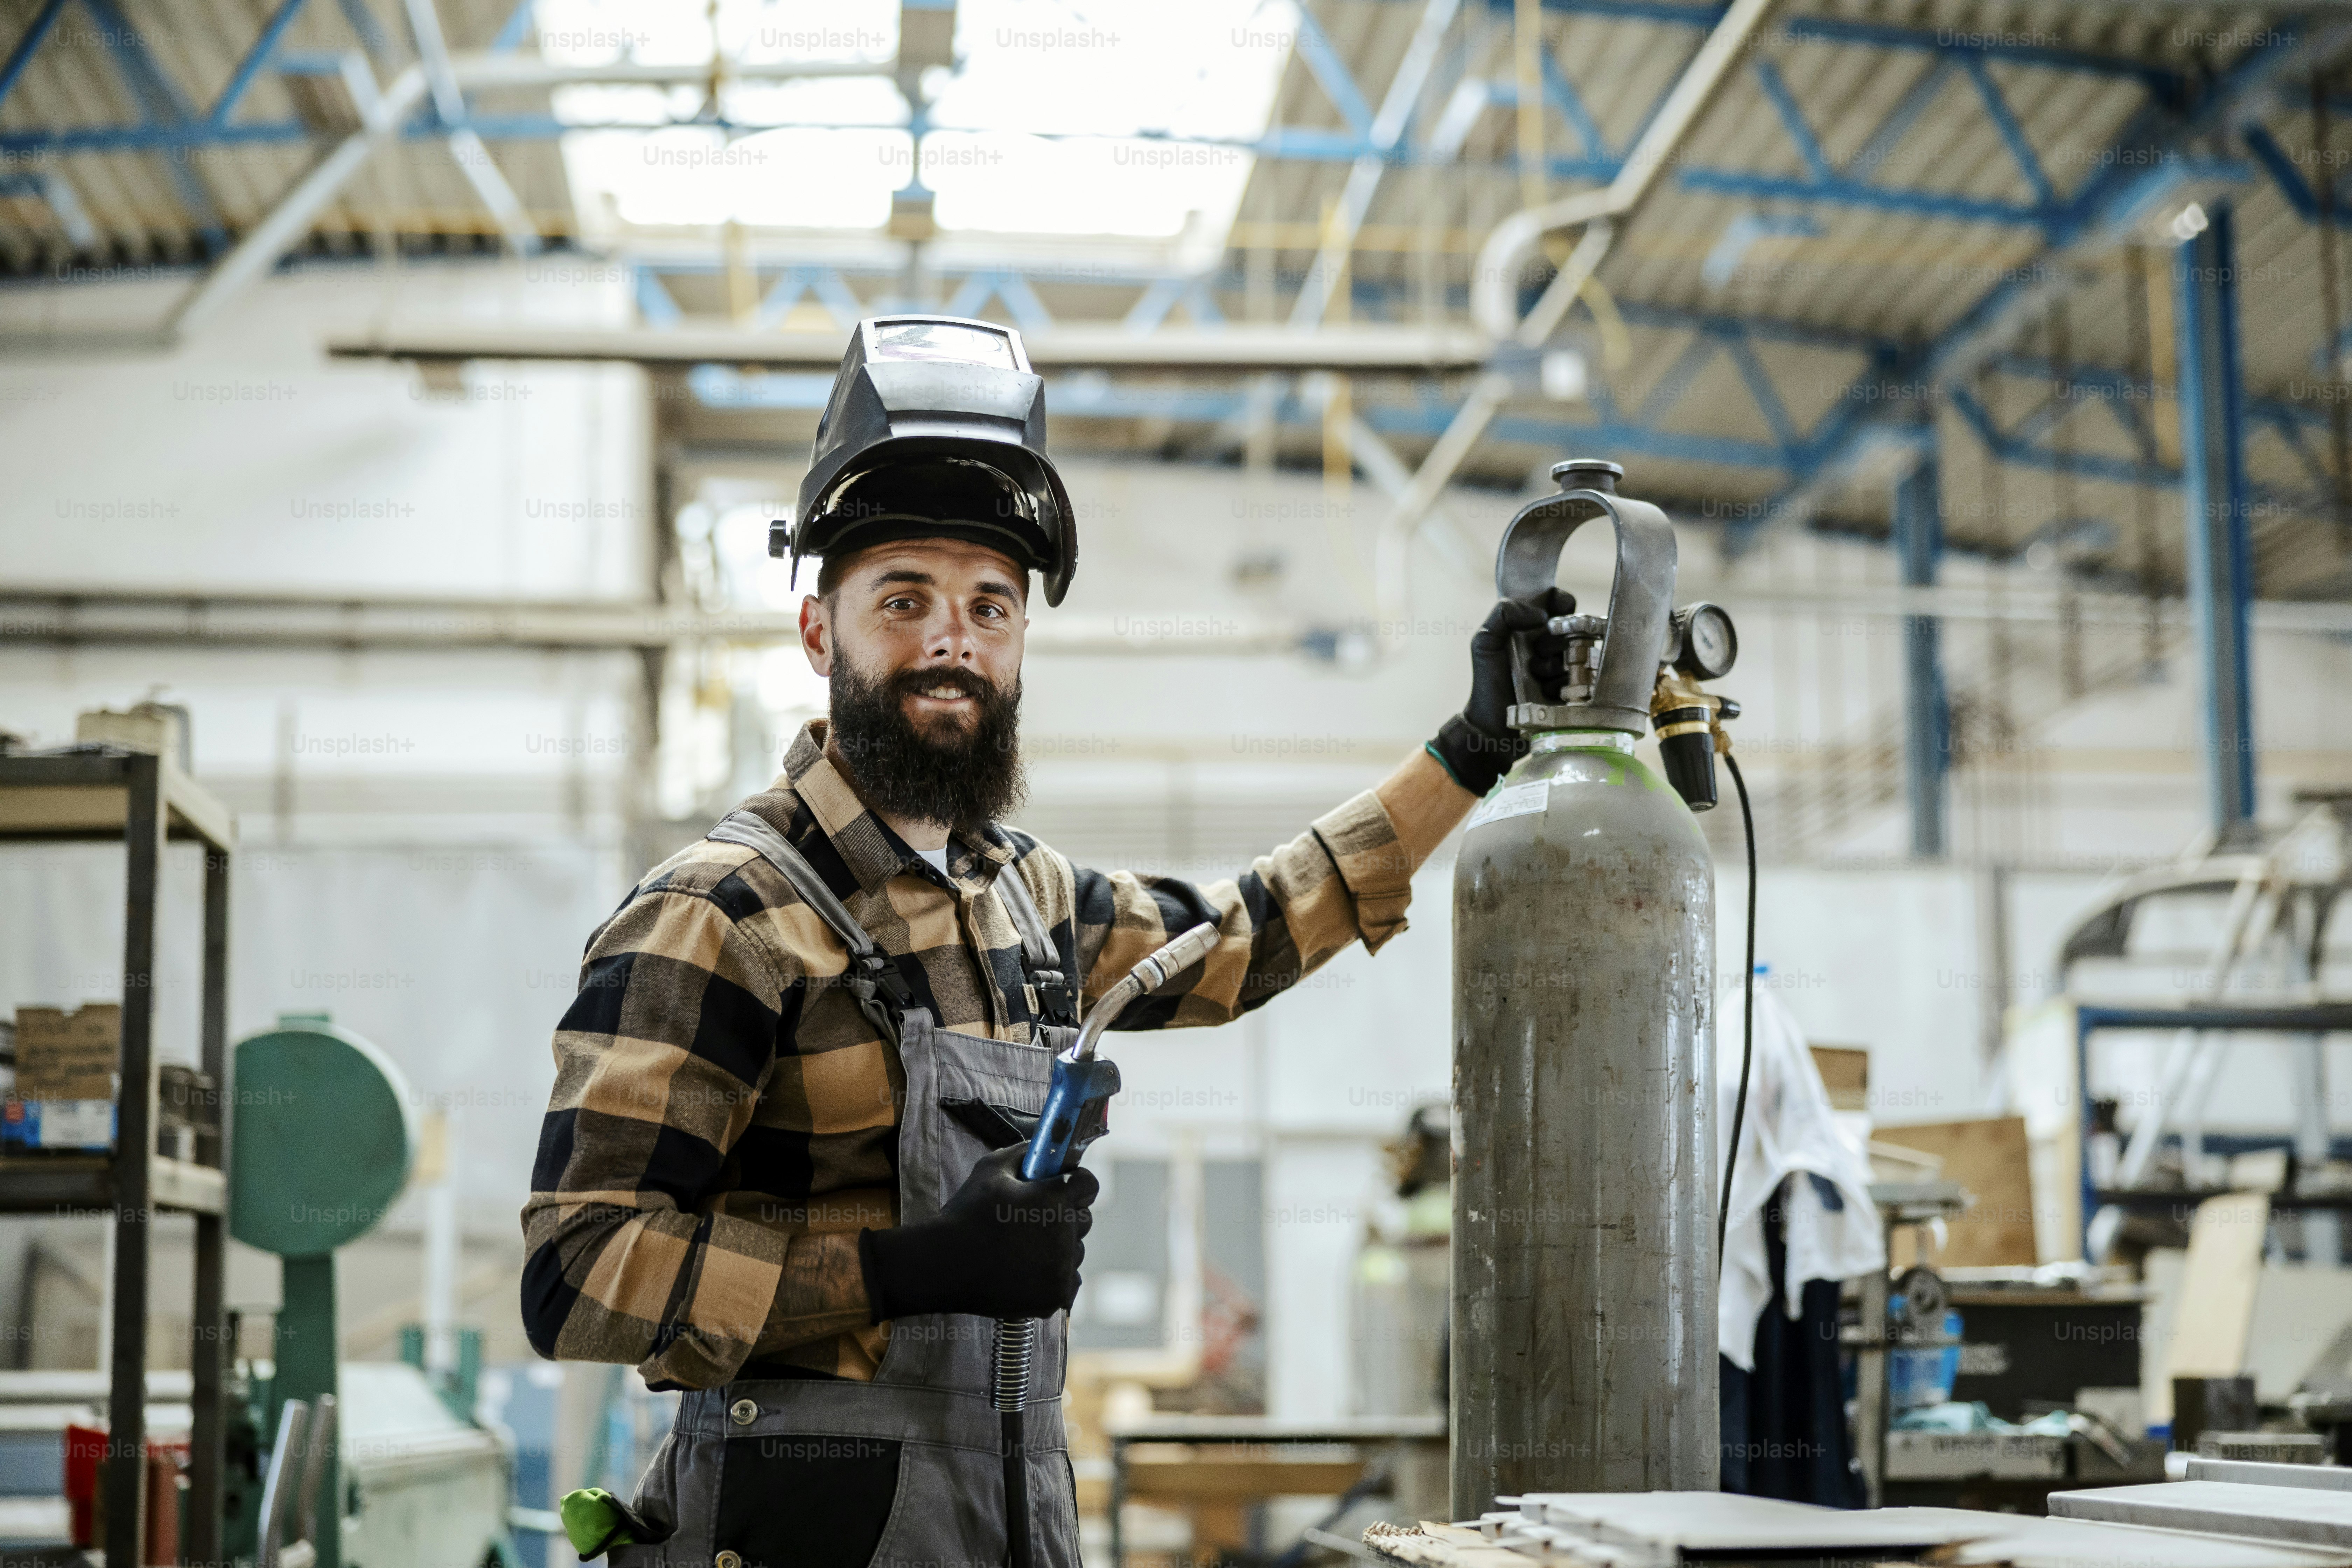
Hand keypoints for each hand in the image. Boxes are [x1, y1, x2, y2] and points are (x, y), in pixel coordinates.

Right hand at [859, 1146, 1097, 1319]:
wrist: (942, 1264)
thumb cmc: (966, 1214)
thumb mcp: (991, 1168)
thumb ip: (1024, 1152)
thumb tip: (1046, 1148)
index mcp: (1055, 1199)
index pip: (1088, 1184)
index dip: (1075, 1183)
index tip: (1059, 1189)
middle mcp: (1066, 1235)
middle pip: (1083, 1219)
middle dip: (1064, 1216)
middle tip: (1031, 1221)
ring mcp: (1062, 1269)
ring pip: (1075, 1251)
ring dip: (1058, 1248)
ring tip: (1022, 1249)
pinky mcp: (1055, 1296)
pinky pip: (1069, 1280)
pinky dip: (1054, 1276)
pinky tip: (1026, 1270)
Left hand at [1429, 592, 1574, 795]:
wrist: (1494, 725)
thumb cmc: (1488, 681)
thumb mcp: (1485, 641)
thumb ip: (1503, 614)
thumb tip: (1539, 614)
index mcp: (1533, 627)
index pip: (1560, 602)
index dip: (1561, 602)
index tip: (1552, 613)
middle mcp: (1552, 643)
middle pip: (1575, 626)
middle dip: (1556, 638)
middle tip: (1537, 652)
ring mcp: (1565, 665)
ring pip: (1579, 652)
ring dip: (1557, 664)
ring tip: (1536, 677)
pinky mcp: (1575, 688)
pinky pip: (1583, 677)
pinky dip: (1563, 683)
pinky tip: (1545, 693)